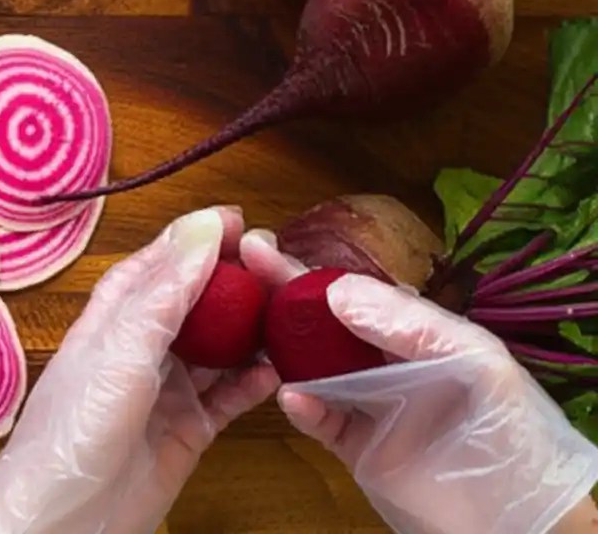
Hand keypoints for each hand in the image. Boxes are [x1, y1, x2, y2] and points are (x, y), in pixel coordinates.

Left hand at [0, 208, 278, 533]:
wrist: (64, 519)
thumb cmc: (72, 433)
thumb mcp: (121, 350)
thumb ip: (165, 292)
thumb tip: (203, 227)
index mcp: (108, 323)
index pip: (154, 267)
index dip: (190, 241)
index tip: (234, 220)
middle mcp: (135, 353)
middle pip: (190, 304)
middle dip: (228, 282)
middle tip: (271, 262)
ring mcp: (162, 393)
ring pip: (215, 350)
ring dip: (248, 331)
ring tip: (284, 311)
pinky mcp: (184, 432)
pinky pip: (227, 398)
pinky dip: (253, 383)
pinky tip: (277, 370)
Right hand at [241, 231, 597, 533]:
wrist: (514, 519)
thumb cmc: (508, 431)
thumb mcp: (475, 361)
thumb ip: (410, 324)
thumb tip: (336, 292)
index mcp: (418, 334)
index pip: (356, 294)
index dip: (311, 272)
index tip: (266, 248)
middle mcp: (388, 363)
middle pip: (324, 325)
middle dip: (283, 296)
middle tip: (242, 267)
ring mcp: (370, 405)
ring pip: (313, 369)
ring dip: (282, 348)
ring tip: (249, 328)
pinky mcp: (357, 448)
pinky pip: (320, 421)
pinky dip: (301, 407)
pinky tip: (289, 395)